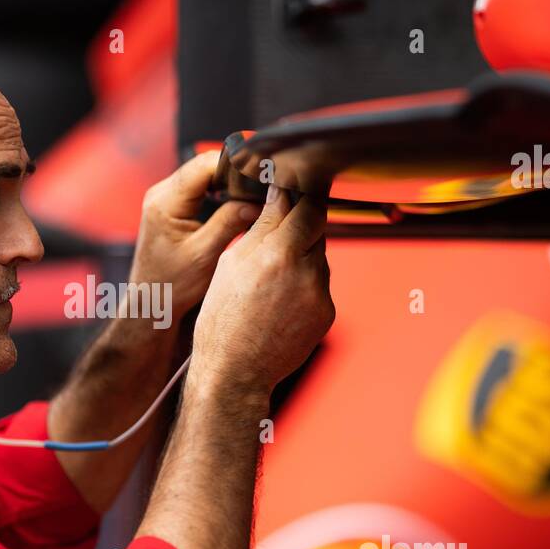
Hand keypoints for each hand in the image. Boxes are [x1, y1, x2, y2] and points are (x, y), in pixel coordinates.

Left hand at [127, 152, 259, 327]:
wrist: (152, 301)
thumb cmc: (171, 285)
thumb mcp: (206, 255)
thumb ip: (230, 223)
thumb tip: (256, 202)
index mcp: (164, 203)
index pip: (203, 165)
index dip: (234, 164)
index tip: (258, 173)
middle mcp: (160, 194)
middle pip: (203, 165)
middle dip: (233, 171)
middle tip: (259, 184)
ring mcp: (164, 198)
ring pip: (203, 173)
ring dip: (226, 180)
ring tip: (250, 192)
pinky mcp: (171, 205)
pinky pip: (199, 186)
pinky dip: (218, 189)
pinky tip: (234, 199)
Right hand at [191, 185, 334, 393]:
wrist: (235, 372)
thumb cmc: (222, 322)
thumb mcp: (231, 265)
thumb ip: (260, 228)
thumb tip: (276, 196)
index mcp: (277, 255)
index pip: (306, 204)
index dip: (305, 187)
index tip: (301, 176)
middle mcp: (305, 272)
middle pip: (315, 227)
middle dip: (300, 220)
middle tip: (281, 221)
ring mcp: (320, 294)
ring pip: (317, 255)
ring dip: (299, 254)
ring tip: (270, 276)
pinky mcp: (326, 312)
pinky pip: (318, 283)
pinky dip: (303, 282)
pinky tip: (279, 299)